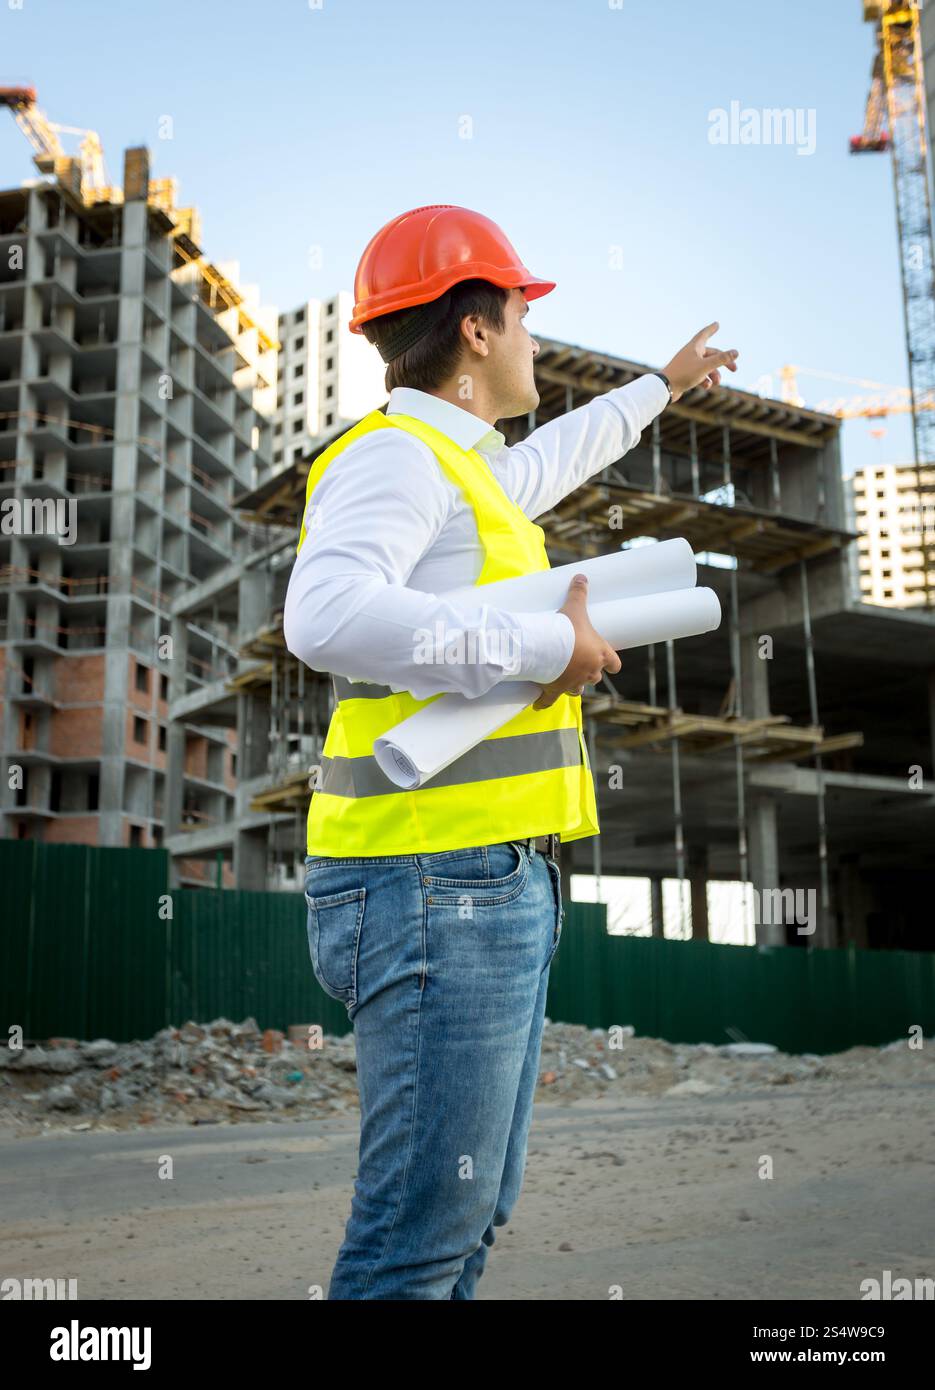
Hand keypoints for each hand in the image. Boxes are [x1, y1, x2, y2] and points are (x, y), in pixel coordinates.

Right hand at [532, 574, 621, 710]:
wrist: (548, 649)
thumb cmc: (567, 630)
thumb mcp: (575, 608)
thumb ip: (579, 593)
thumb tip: (581, 577)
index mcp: (600, 654)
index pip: (614, 664)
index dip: (612, 663)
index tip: (610, 663)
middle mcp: (590, 672)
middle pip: (596, 677)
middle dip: (589, 672)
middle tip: (580, 664)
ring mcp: (573, 683)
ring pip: (578, 690)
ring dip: (573, 685)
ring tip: (564, 679)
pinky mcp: (555, 691)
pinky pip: (550, 701)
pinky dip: (544, 702)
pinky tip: (539, 703)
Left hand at [662, 322, 738, 401]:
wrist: (664, 388)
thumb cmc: (684, 374)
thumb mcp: (706, 366)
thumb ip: (721, 359)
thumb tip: (736, 352)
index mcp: (694, 347)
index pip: (704, 334)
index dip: (711, 329)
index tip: (717, 324)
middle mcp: (691, 353)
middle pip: (711, 354)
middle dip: (723, 361)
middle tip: (735, 369)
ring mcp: (688, 365)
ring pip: (706, 366)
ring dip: (714, 374)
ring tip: (717, 382)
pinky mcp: (685, 375)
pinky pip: (699, 375)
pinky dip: (705, 380)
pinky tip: (707, 386)